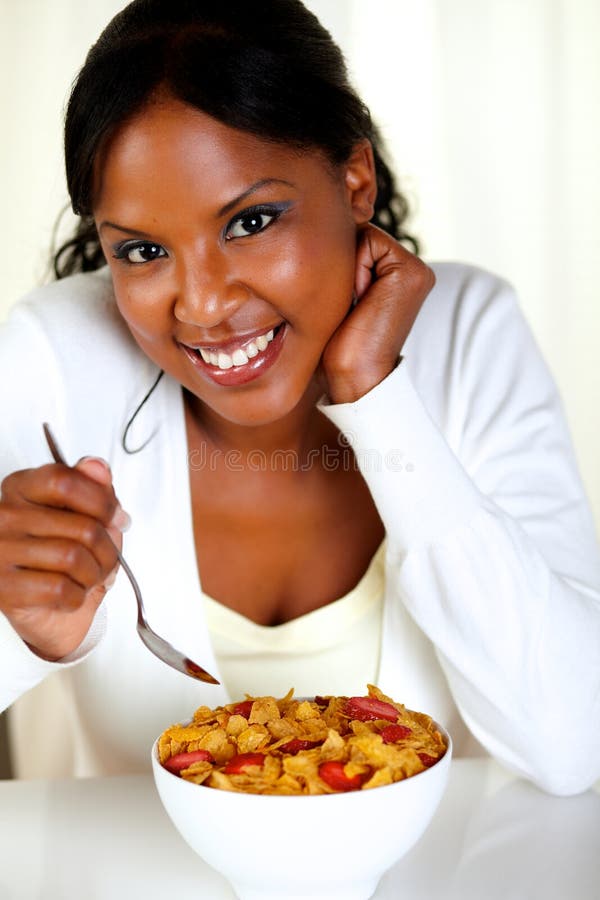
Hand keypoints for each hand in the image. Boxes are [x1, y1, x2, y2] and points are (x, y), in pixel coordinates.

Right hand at [0, 457, 127, 660]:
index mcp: (22, 488)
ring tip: (88, 577)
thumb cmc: (66, 558)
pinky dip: (77, 597)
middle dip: (107, 550)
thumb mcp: (86, 516)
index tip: (115, 518)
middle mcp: (4, 515)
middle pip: (81, 526)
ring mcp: (0, 551)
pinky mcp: (4, 589)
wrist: (49, 611)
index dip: (101, 502)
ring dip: (94, 574)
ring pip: (73, 557)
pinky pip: (60, 588)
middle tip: (105, 559)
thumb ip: (94, 487)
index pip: (64, 481)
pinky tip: (70, 594)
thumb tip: (97, 467)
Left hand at [321, 224, 435, 403]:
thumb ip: (340, 262)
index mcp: (395, 274)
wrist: (353, 378)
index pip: (352, 238)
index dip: (334, 264)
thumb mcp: (335, 296)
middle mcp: (410, 268)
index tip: (342, 302)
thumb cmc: (336, 346)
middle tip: (347, 305)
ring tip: (353, 304)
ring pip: (360, 235)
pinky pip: (368, 241)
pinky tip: (360, 300)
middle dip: (340, 262)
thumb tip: (323, 229)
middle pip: (356, 233)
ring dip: (345, 267)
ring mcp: (416, 269)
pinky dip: (354, 269)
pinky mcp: (413, 271)